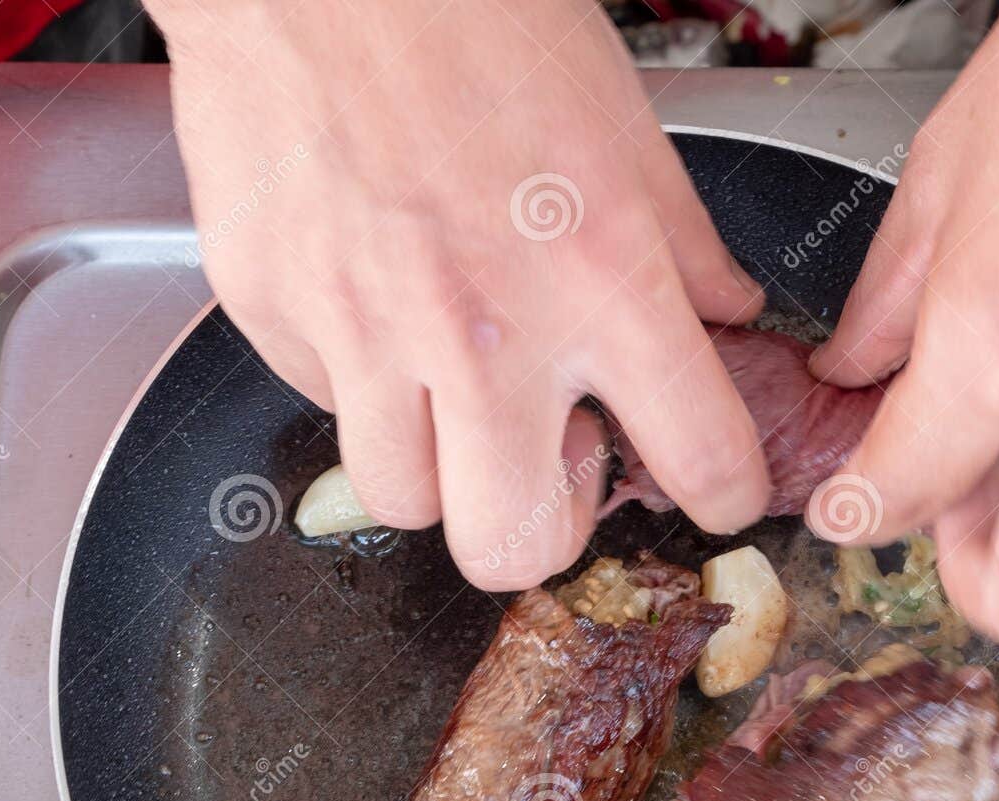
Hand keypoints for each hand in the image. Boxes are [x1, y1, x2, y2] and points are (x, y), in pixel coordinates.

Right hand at [148, 0, 768, 586]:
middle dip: (543, 528)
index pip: (700, 463)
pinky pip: (327, 409)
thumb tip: (723, 316)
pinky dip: (362, 386)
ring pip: (408, 506)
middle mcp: (483, 333)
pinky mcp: (275, 314)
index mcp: (601, 281)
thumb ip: (683, 248)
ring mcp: (364, 332)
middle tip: (548, 466)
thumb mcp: (628, 128)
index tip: (711, 487)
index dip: (723, 495)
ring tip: (453, 391)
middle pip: (513, 550)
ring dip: (443, 470)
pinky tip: (379, 312)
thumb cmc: (471, 15)